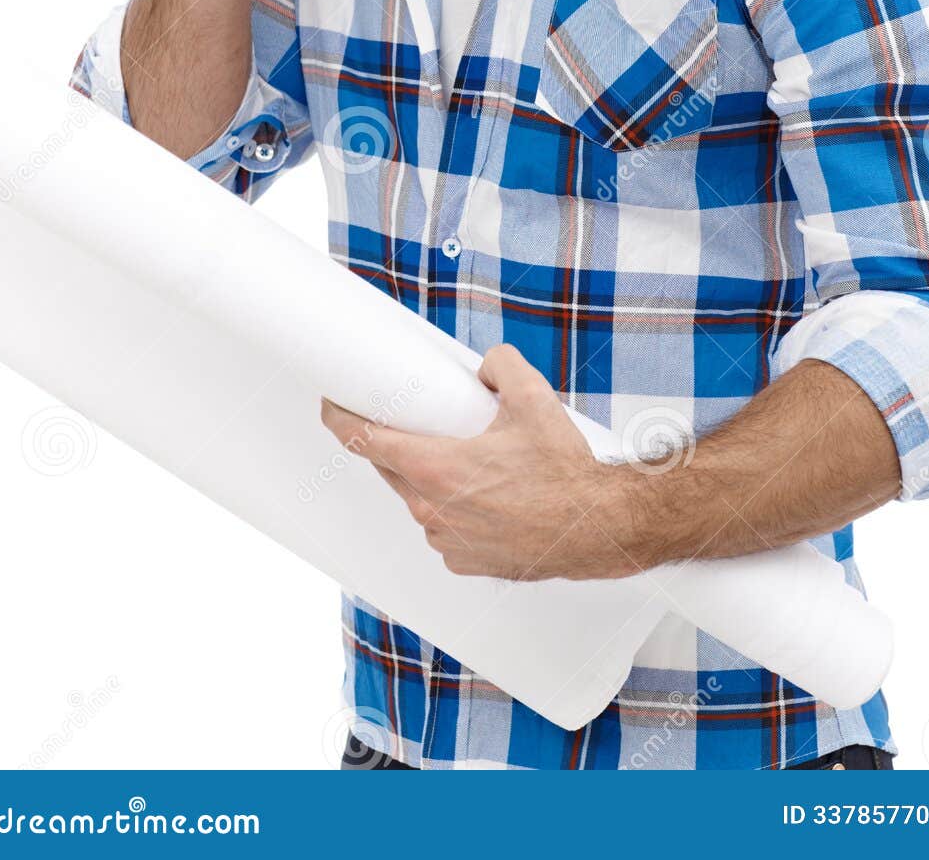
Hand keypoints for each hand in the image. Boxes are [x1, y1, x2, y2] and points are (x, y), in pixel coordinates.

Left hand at [319, 344, 647, 581]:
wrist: (597, 527)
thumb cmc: (563, 470)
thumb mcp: (532, 397)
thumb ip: (500, 365)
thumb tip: (484, 367)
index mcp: (434, 468)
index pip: (364, 440)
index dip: (339, 417)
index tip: (331, 402)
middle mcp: (430, 510)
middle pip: (389, 468)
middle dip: (394, 442)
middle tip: (416, 421)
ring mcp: (445, 542)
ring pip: (419, 499)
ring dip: (430, 478)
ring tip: (470, 461)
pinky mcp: (464, 563)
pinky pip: (443, 527)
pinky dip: (453, 509)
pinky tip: (485, 496)